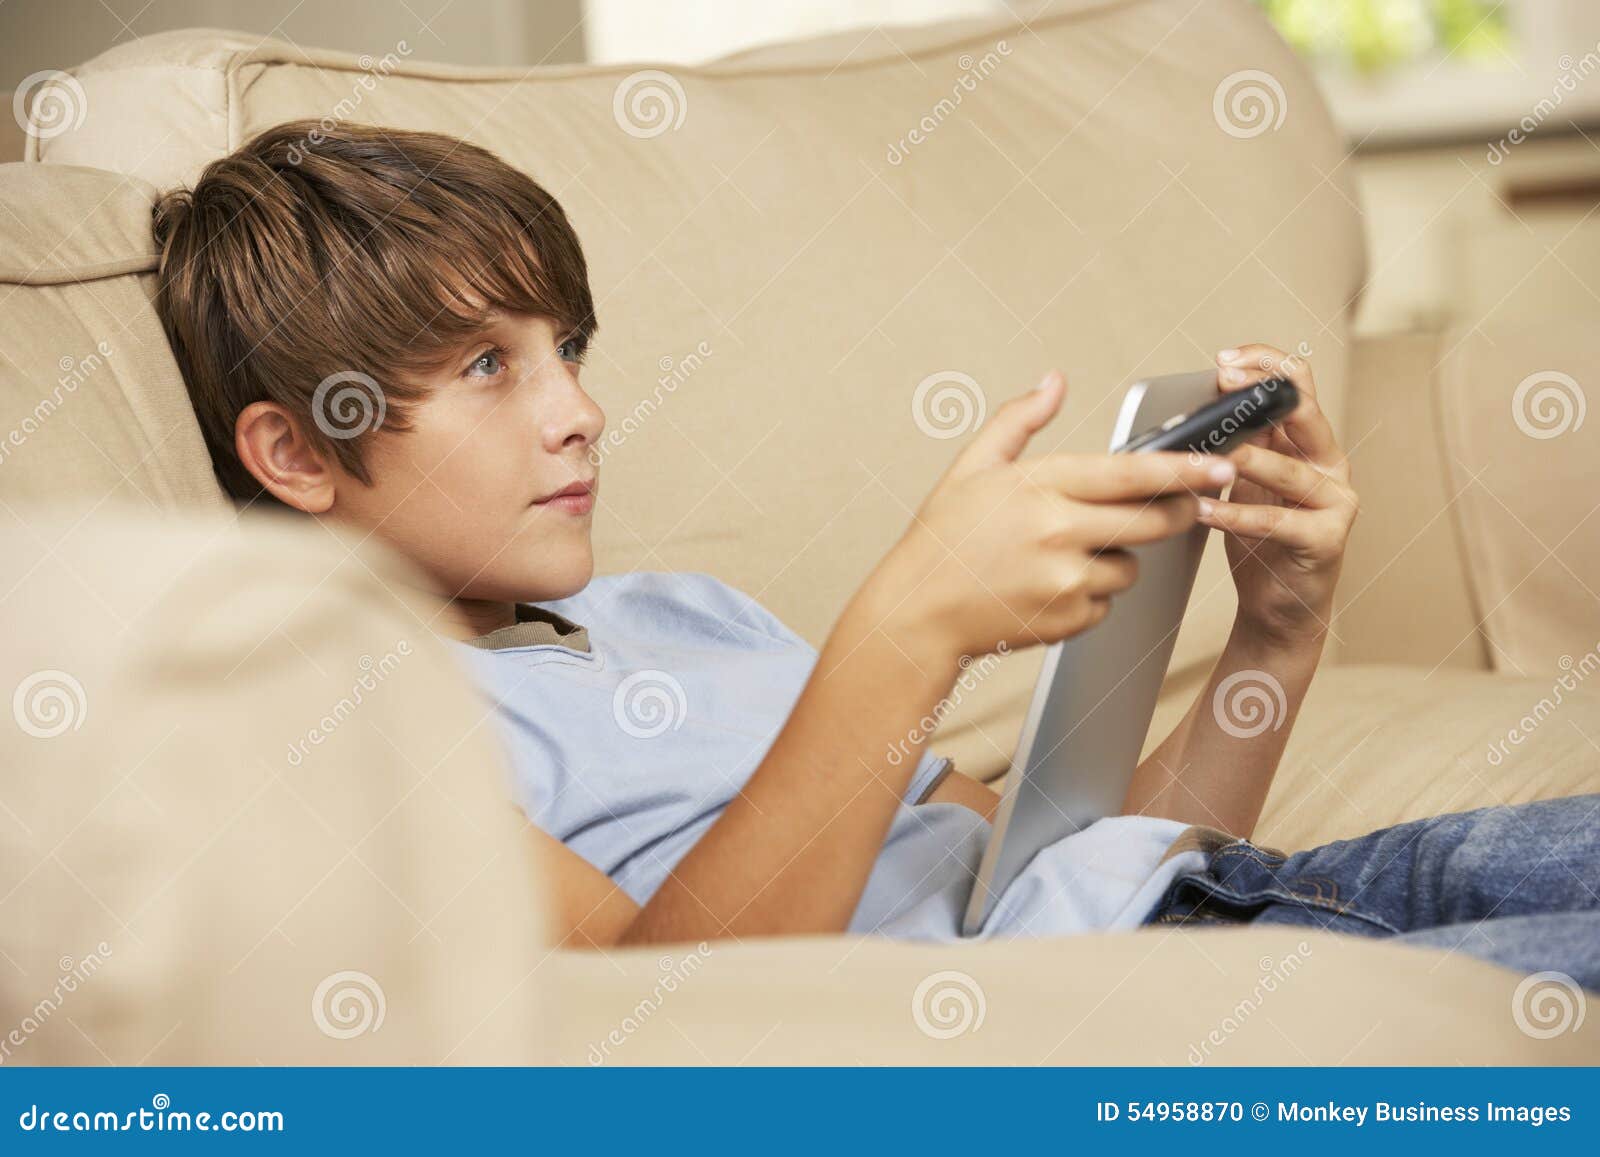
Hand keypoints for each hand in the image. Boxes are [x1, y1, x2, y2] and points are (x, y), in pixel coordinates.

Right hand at [862, 371, 1234, 662]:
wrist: (918, 613)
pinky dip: (1091, 593)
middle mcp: (1058, 531)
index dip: (1183, 468)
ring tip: (1067, 552)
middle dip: (1176, 510)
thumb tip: (1054, 381)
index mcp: (1039, 485)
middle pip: (1153, 520)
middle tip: (1181, 504)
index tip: (1220, 463)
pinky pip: (1107, 601)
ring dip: (1117, 556)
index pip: (1130, 474)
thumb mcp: (972, 468)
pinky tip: (1051, 585)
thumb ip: (1019, 420)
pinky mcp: (1070, 618)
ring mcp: (1066, 579)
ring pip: (1131, 564)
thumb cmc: (944, 539)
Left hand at [1202, 344, 1358, 647]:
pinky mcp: (1327, 539)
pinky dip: (1237, 516)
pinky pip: (1278, 523)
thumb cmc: (1262, 541)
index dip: (1265, 364)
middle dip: (1261, 392)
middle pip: (1305, 412)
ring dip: (1244, 459)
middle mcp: (1330, 464)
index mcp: (1310, 443)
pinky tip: (1203, 510)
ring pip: (1290, 470)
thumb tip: (1205, 402)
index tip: (1224, 360)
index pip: (1298, 385)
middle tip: (1222, 384)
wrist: (1280, 606)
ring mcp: (1336, 501)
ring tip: (1203, 453)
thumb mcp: (1247, 481)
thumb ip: (1240, 442)